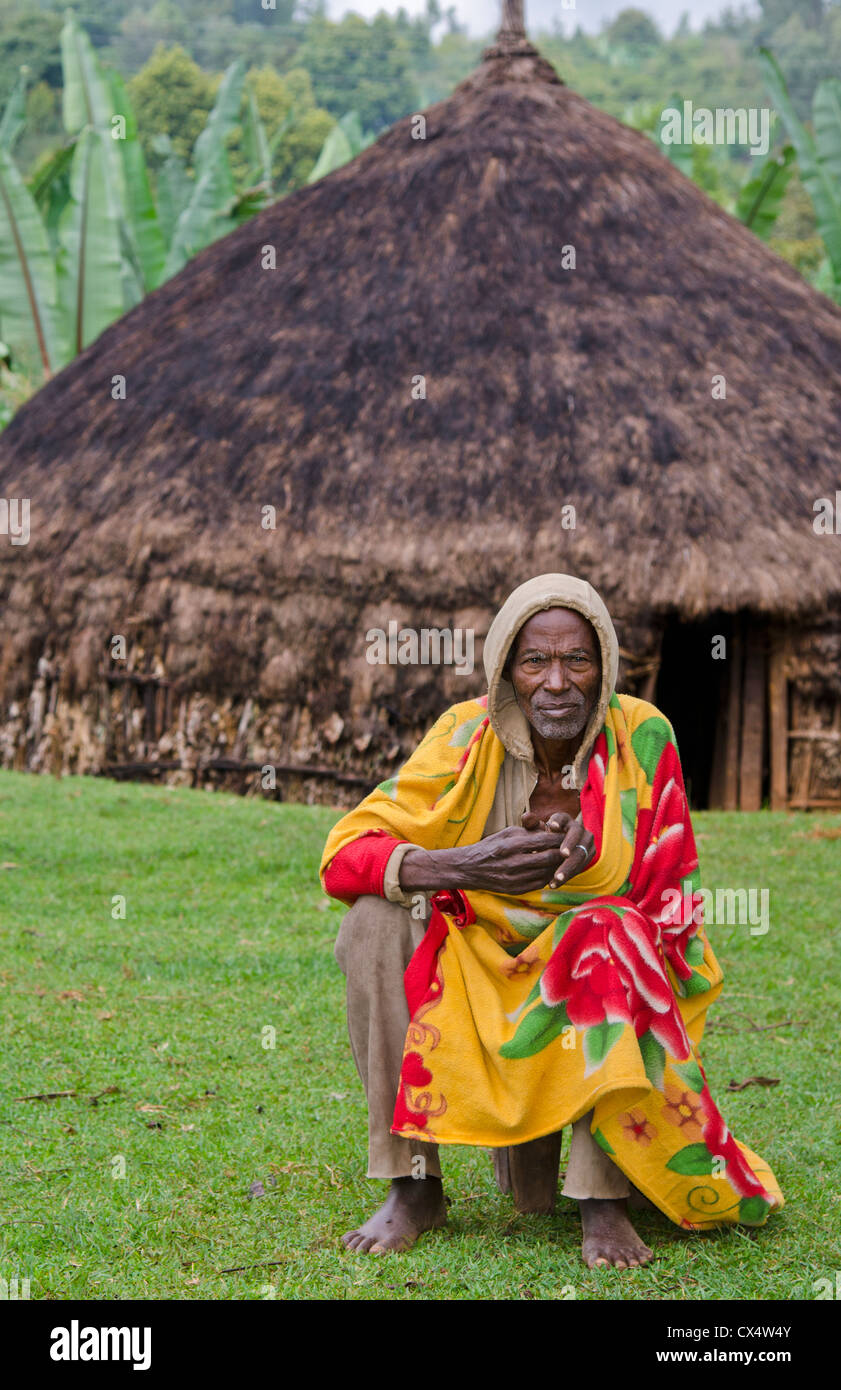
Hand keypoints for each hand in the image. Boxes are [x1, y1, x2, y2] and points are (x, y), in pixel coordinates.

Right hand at [399, 826, 568, 895]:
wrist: (468, 869)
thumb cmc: (490, 846)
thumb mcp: (507, 833)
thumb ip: (529, 832)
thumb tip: (551, 830)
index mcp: (511, 844)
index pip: (545, 840)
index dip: (560, 837)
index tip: (568, 834)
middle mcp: (513, 863)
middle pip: (549, 858)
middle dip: (563, 853)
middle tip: (572, 848)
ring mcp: (514, 879)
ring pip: (546, 873)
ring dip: (557, 866)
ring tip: (565, 859)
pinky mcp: (515, 890)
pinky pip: (539, 883)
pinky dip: (548, 876)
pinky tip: (551, 871)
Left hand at [522, 811, 594, 887]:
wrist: (555, 851)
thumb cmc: (542, 839)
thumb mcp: (535, 832)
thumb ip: (531, 825)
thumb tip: (526, 817)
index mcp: (564, 820)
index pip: (563, 817)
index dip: (559, 821)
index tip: (552, 826)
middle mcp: (578, 829)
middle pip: (576, 835)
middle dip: (570, 845)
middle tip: (563, 855)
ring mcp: (586, 842)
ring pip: (581, 853)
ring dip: (570, 866)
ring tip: (557, 877)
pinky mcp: (588, 855)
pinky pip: (580, 866)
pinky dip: (568, 875)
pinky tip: (555, 883)